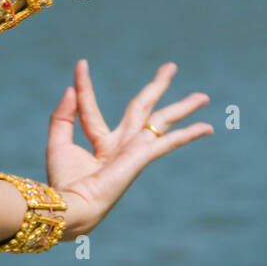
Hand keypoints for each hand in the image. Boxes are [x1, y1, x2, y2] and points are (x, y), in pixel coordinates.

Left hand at [47, 60, 211, 236]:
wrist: (71, 203)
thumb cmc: (63, 179)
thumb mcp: (58, 140)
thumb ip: (64, 115)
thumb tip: (71, 89)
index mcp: (99, 142)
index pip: (91, 107)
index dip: (84, 85)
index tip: (81, 63)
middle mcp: (120, 144)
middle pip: (142, 108)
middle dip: (157, 87)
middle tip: (170, 66)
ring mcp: (133, 150)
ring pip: (161, 120)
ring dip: (182, 107)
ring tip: (203, 96)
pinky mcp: (141, 157)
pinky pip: (168, 141)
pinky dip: (188, 134)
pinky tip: (207, 127)